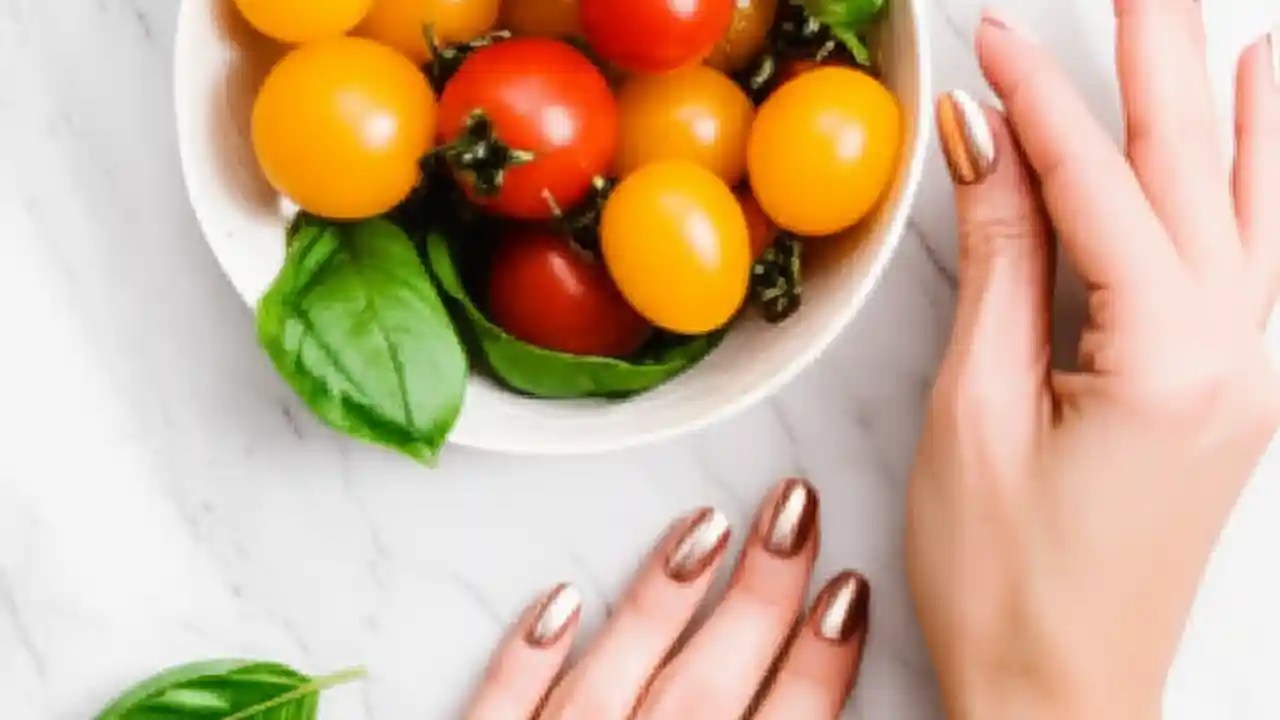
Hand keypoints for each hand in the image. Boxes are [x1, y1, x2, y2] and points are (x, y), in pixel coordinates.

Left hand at [464, 480, 868, 718]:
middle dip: (759, 598)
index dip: (819, 666)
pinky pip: (500, 712)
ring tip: (706, 526)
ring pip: (610, 682)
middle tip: (795, 511)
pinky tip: (557, 599)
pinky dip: (525, 661)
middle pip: (706, 689)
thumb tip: (798, 703)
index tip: (848, 595)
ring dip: (661, 603)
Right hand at [913, 4, 1279, 718]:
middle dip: (1155, 60)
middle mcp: (1237, 356)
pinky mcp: (1232, 389)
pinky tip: (1261, 122)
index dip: (1037, 104)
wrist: (1067, 695)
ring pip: (1246, 202)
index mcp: (1168, 363)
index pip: (1097, 190)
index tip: (990, 37)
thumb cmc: (1009, 582)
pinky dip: (1256, 176)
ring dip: (1222, 102)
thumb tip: (985, 149)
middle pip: (1192, 170)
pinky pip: (1256, 254)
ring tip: (1215, 20)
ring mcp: (1250, 372)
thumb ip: (999, 265)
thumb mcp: (976, 411)